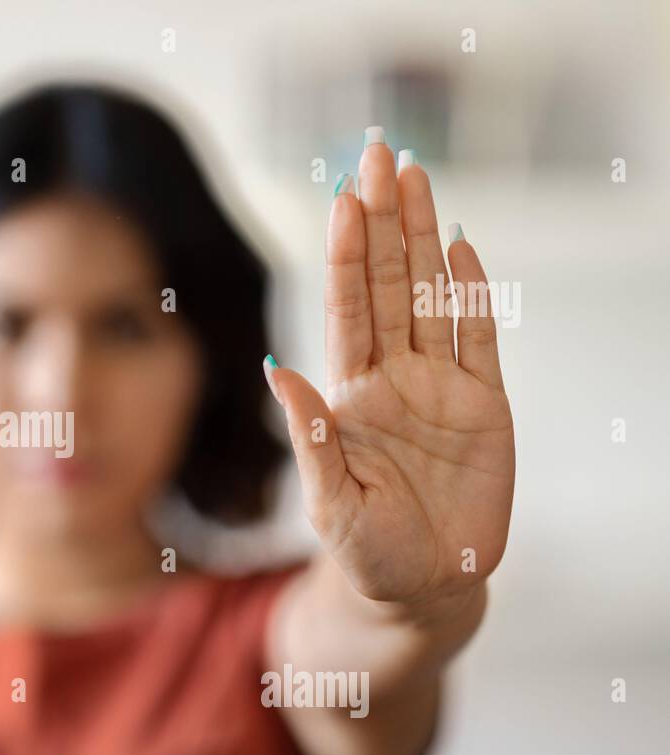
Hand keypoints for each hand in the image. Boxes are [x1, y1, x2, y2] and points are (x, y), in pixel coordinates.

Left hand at [265, 129, 514, 609]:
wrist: (426, 589)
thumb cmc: (367, 552)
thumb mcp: (330, 501)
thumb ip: (312, 434)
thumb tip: (277, 368)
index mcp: (352, 396)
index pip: (348, 311)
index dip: (348, 257)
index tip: (343, 201)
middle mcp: (394, 379)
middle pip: (389, 285)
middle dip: (384, 221)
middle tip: (378, 156)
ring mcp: (441, 387)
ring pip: (432, 297)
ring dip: (424, 238)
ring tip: (415, 176)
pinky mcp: (487, 407)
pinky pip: (480, 339)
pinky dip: (474, 294)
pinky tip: (462, 247)